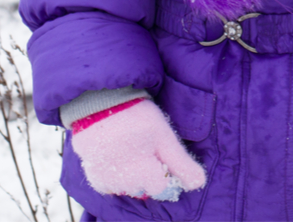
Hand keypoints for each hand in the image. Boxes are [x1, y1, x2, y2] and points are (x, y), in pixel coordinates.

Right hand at [71, 99, 205, 200]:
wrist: (99, 104)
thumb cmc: (137, 118)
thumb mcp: (165, 138)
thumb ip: (181, 164)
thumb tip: (198, 184)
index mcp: (142, 175)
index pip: (161, 188)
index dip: (166, 171)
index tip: (162, 153)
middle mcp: (122, 184)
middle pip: (144, 188)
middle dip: (149, 172)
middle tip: (146, 147)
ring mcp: (106, 182)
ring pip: (128, 187)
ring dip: (133, 174)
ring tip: (131, 147)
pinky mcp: (94, 176)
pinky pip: (111, 184)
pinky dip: (117, 173)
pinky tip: (119, 154)